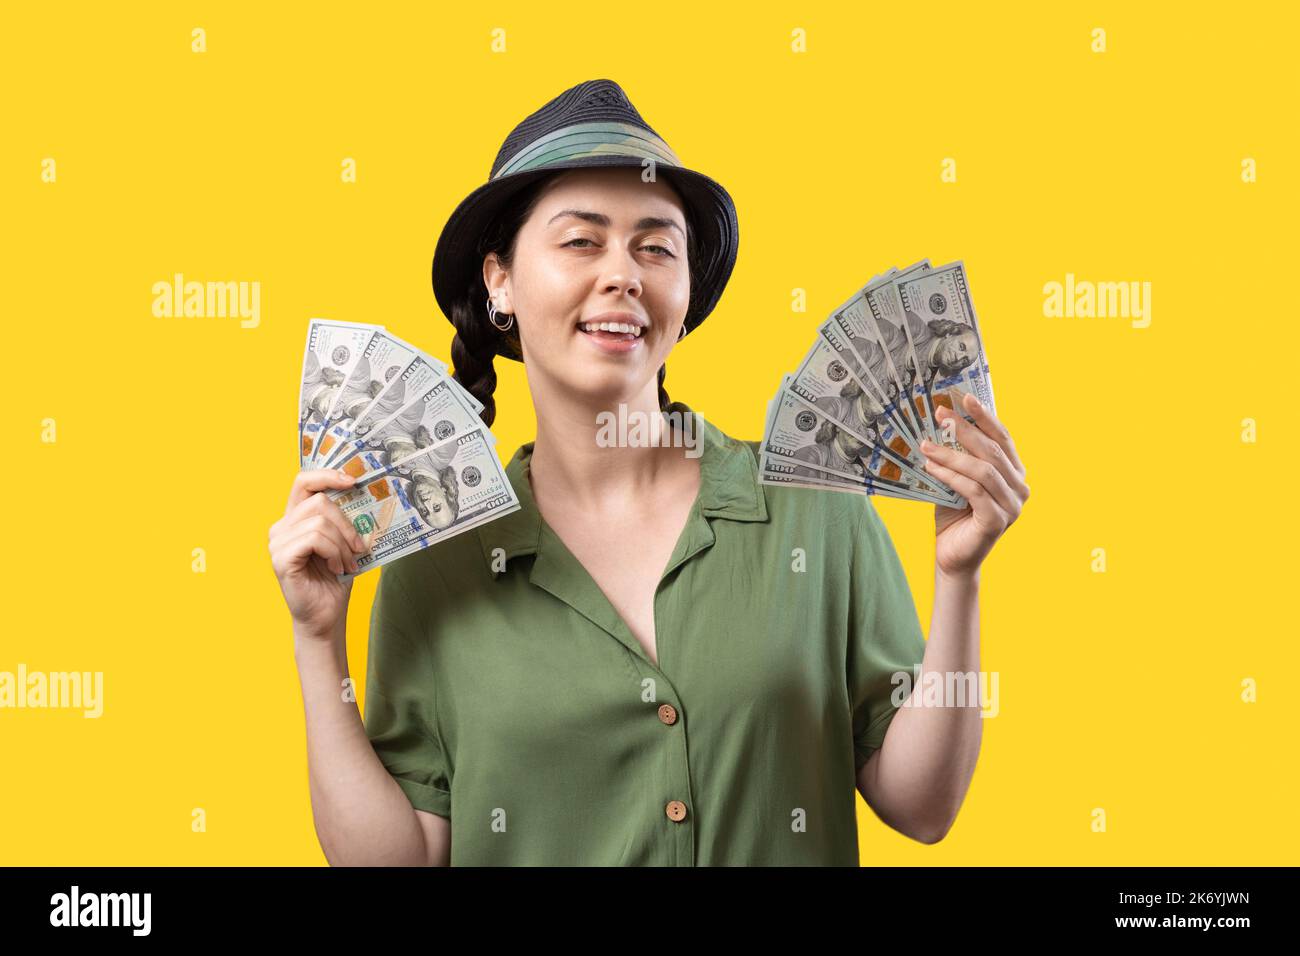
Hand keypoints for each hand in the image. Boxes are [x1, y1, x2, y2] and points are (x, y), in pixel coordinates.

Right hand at [268, 468, 370, 640]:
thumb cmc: (335, 580)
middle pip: (320, 502)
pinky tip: (336, 569)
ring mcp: (277, 543)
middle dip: (347, 525)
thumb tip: (366, 496)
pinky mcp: (281, 558)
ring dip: (343, 544)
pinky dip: (334, 553)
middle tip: (358, 548)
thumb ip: (345, 520)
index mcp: (294, 519)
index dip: (327, 475)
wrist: (326, 617)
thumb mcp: (344, 544)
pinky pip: (315, 539)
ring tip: (347, 564)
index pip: (303, 482)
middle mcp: (281, 528)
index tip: (353, 481)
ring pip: (320, 523)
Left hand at [919, 392, 1028, 579]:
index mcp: (1014, 473)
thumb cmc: (954, 515)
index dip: (985, 417)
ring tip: (926, 446)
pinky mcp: (997, 521)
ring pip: (983, 470)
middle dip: (964, 430)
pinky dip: (951, 476)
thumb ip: (958, 457)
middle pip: (993, 450)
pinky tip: (931, 468)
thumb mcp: (956, 479)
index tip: (964, 398)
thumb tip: (939, 422)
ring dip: (952, 454)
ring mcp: (1012, 506)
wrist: (952, 557)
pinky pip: (974, 491)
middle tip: (939, 415)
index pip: (1003, 438)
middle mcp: (1020, 487)